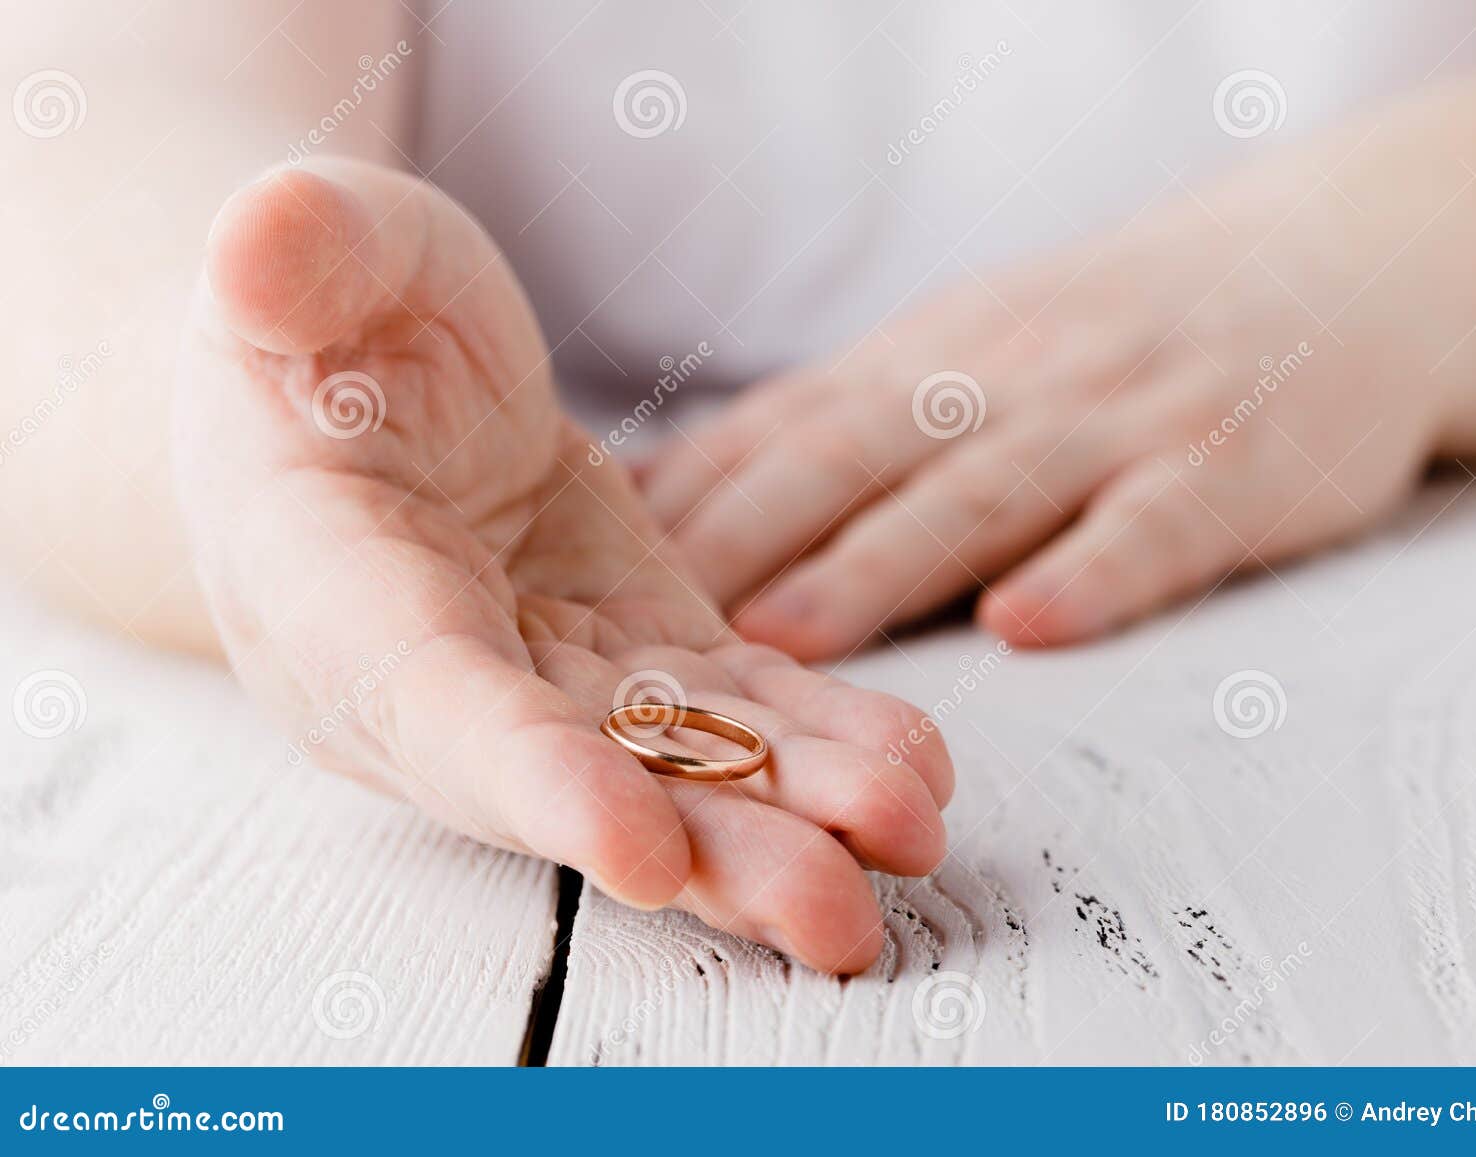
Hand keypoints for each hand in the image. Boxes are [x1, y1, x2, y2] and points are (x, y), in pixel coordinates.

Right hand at [174, 160, 950, 972]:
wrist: (358, 379)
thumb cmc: (320, 315)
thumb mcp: (305, 255)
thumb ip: (296, 257)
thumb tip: (261, 243)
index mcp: (329, 586)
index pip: (431, 700)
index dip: (531, 779)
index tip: (637, 849)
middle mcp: (435, 677)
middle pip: (578, 783)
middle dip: (707, 851)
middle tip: (834, 917)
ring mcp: (543, 675)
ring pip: (667, 766)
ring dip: (788, 817)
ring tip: (909, 837)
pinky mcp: (627, 649)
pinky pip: (725, 709)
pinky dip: (812, 741)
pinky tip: (908, 768)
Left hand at [642, 180, 1446, 658]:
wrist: (1326, 267)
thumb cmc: (1110, 337)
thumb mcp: (960, 357)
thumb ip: (837, 431)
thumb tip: (679, 504)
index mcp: (926, 362)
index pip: (779, 432)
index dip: (677, 508)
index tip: (572, 577)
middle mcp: (1001, 380)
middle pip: (852, 459)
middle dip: (740, 542)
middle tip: (637, 630)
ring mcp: (1116, 416)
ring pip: (983, 493)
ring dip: (880, 566)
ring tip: (792, 637)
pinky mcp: (1230, 462)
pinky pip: (1156, 522)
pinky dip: (1093, 573)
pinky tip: (1034, 623)